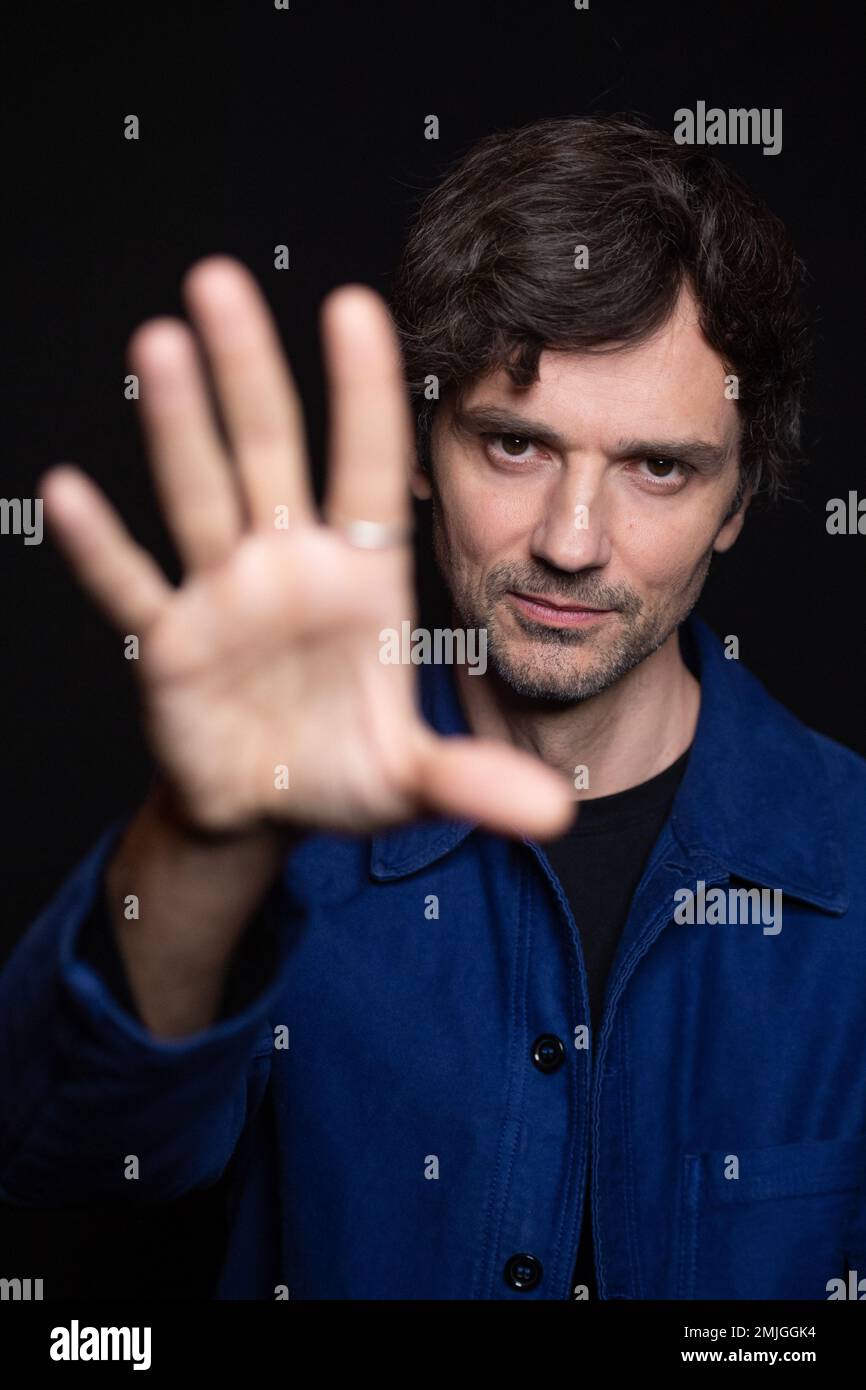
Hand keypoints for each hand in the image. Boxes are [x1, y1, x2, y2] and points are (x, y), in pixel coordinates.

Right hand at [40, 257, 572, 838]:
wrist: (268, 806)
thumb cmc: (343, 767)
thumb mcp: (412, 778)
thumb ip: (472, 781)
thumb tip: (556, 815)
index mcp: (359, 575)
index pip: (365, 467)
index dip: (363, 393)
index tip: (358, 307)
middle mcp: (289, 567)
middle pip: (269, 453)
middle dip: (249, 372)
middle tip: (220, 278)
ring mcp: (225, 598)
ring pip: (200, 497)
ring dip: (178, 428)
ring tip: (160, 344)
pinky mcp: (169, 645)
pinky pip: (134, 588)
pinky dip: (104, 548)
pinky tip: (71, 492)